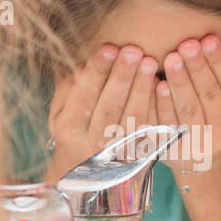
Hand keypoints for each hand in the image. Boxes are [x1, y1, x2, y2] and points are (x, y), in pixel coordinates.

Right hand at [45, 43, 159, 178]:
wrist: (89, 173)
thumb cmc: (74, 128)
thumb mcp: (60, 111)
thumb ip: (69, 88)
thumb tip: (85, 66)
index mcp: (68, 128)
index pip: (83, 95)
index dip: (97, 72)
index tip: (110, 47)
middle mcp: (91, 143)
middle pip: (109, 107)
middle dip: (122, 77)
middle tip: (133, 50)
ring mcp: (117, 151)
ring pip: (131, 118)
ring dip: (142, 88)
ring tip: (149, 62)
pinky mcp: (137, 155)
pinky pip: (148, 129)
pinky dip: (155, 106)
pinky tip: (160, 84)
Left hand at [156, 35, 220, 174]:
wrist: (201, 162)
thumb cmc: (214, 117)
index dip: (220, 63)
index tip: (208, 39)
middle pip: (210, 96)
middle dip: (198, 68)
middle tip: (187, 45)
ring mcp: (199, 145)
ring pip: (189, 111)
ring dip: (180, 83)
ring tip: (172, 58)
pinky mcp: (175, 151)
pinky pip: (166, 125)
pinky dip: (161, 104)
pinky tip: (157, 84)